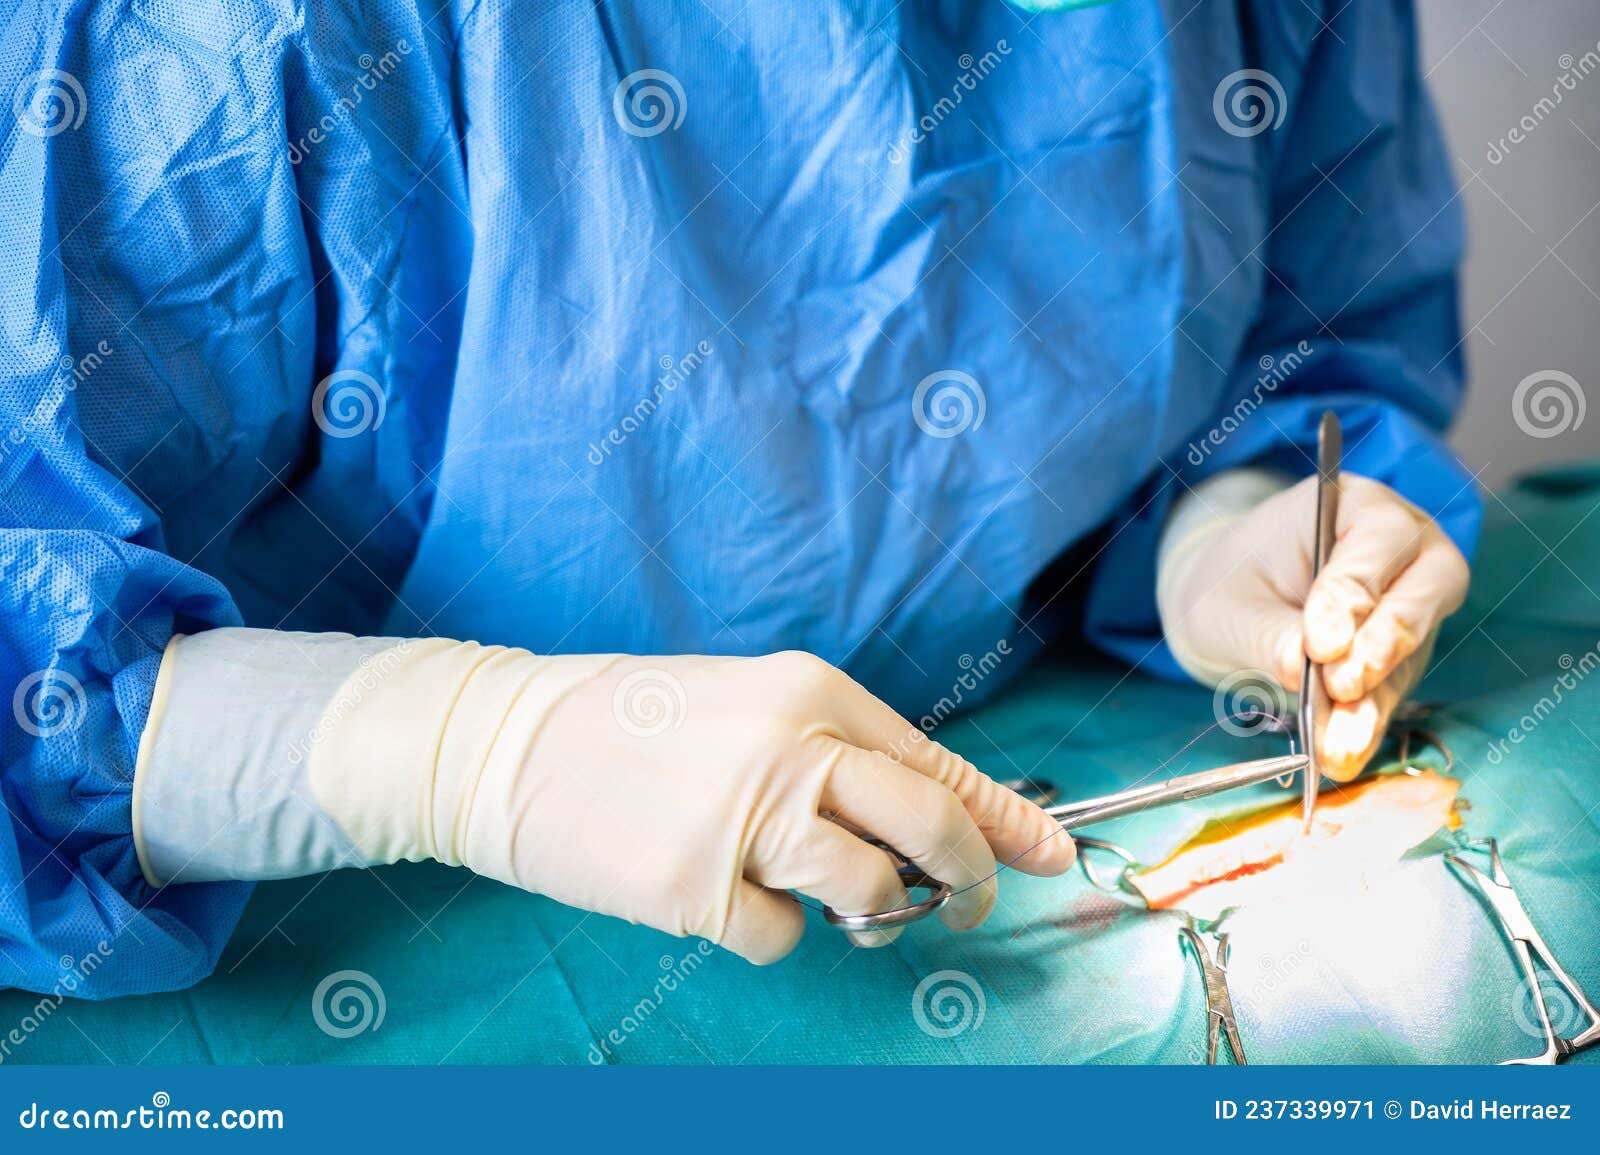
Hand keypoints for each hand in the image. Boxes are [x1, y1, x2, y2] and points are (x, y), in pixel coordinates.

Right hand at [304, 647, 1075, 963]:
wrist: (508, 740)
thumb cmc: (633, 724)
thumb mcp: (748, 709)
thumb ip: (836, 755)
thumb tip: (927, 818)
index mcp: (811, 691)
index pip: (936, 764)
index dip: (1004, 819)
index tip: (1049, 856)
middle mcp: (792, 748)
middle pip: (931, 827)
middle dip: (966, 877)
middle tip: (961, 905)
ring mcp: (747, 820)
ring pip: (870, 893)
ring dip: (866, 912)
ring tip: (818, 894)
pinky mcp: (697, 888)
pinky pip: (782, 938)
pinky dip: (770, 931)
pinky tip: (723, 895)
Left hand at [1157, 473, 1468, 778]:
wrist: (1230, 609)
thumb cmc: (1227, 586)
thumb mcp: (1226, 605)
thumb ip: (1268, 632)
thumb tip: (1304, 668)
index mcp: (1351, 504)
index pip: (1378, 537)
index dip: (1355, 592)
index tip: (1322, 644)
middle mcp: (1400, 545)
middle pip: (1429, 582)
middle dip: (1385, 639)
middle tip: (1342, 685)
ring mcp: (1409, 600)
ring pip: (1417, 644)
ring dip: (1379, 696)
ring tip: (1339, 743)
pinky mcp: (1402, 654)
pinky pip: (1394, 689)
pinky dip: (1368, 723)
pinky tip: (1343, 754)